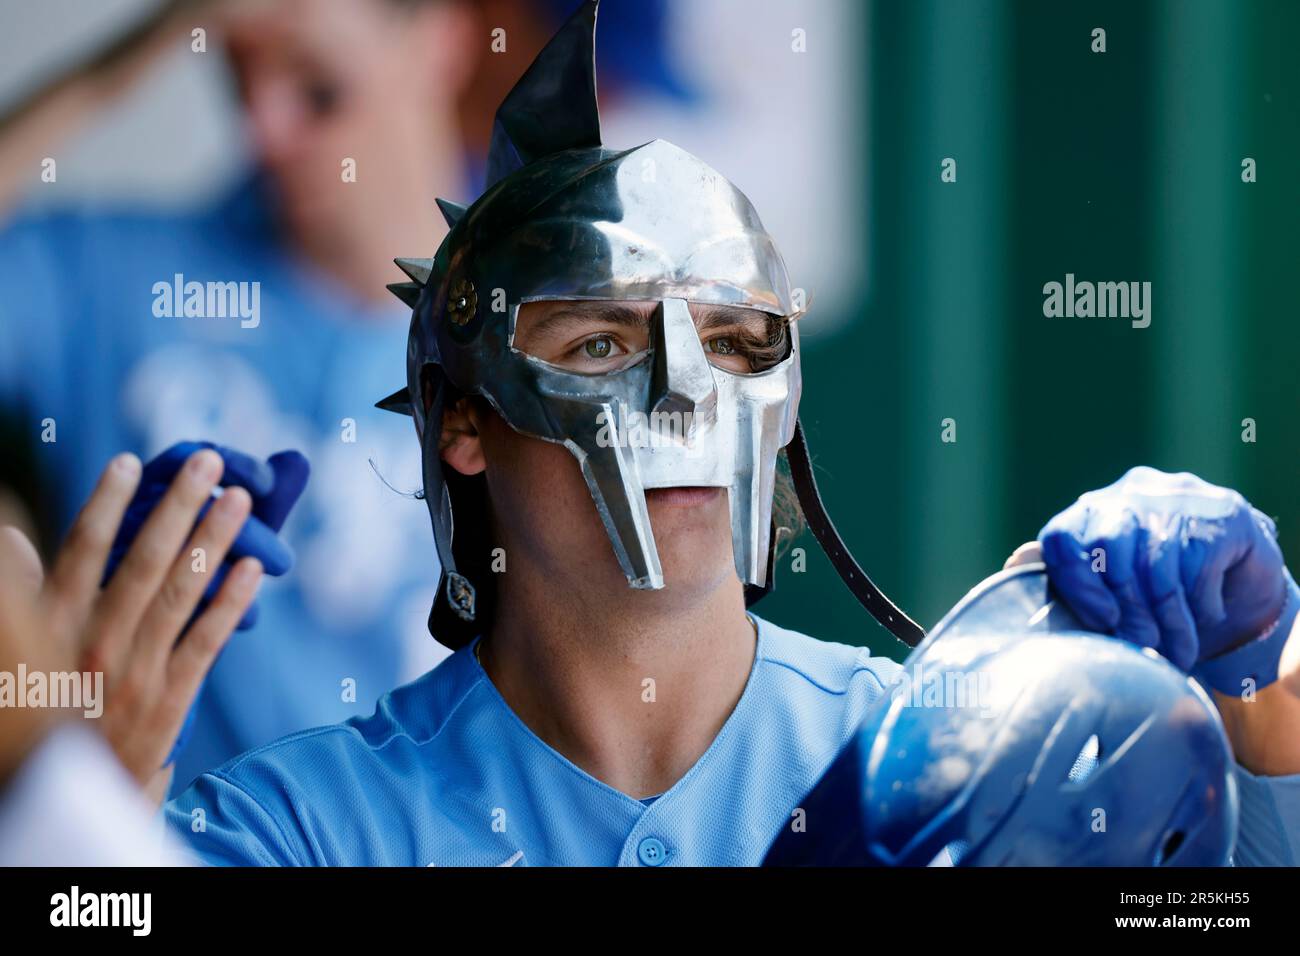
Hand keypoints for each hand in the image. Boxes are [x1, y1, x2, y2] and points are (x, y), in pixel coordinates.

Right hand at [4, 450, 260, 788]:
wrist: (63, 790)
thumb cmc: (46, 705)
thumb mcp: (20, 650)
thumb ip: (22, 594)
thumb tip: (10, 536)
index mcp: (54, 624)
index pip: (81, 549)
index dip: (107, 502)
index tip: (131, 462)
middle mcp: (96, 640)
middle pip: (145, 559)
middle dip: (178, 505)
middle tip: (210, 462)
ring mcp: (136, 670)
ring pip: (182, 592)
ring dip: (214, 540)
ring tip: (240, 500)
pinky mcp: (169, 699)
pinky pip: (205, 642)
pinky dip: (229, 604)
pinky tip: (252, 570)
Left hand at [1033, 466, 1294, 689]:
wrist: (1239, 566)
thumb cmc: (1163, 586)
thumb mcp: (1120, 592)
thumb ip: (1084, 596)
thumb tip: (1047, 608)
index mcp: (1090, 512)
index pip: (1061, 538)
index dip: (1074, 582)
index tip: (1102, 620)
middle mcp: (1127, 495)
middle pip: (1109, 549)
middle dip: (1127, 607)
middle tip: (1142, 646)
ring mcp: (1173, 497)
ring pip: (1156, 565)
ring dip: (1168, 619)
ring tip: (1178, 653)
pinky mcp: (1219, 511)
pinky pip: (1198, 568)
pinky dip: (1201, 605)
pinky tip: (1209, 617)